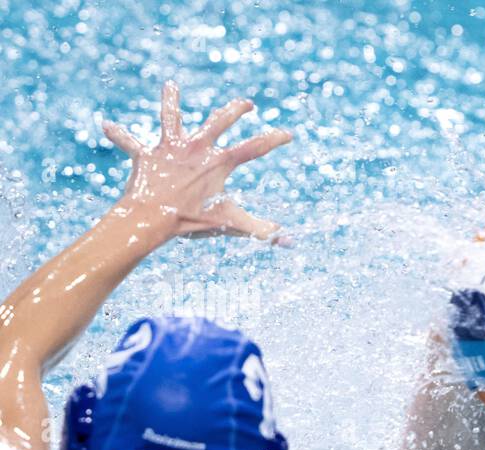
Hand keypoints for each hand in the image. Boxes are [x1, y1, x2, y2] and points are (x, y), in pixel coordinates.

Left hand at [102, 80, 291, 240]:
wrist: (151, 218)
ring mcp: (170, 148)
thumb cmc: (191, 221)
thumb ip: (261, 231)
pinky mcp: (146, 155)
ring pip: (171, 117)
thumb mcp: (231, 225)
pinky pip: (130, 143)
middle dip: (236, 110)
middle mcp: (196, 148)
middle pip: (220, 121)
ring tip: (171, 86)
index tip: (289, 133)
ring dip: (171, 101)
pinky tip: (107, 127)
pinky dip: (120, 136)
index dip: (274, 140)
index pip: (254, 148)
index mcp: (219, 162)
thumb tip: (289, 241)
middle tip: (248, 104)